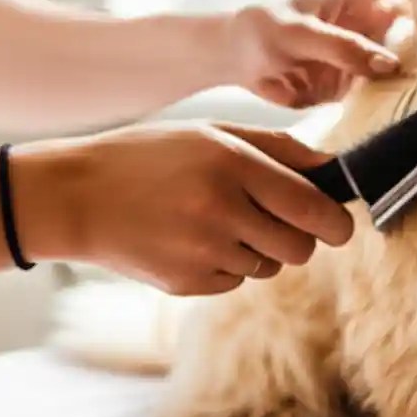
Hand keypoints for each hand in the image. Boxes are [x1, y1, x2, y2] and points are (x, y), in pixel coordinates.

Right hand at [16, 122, 352, 295]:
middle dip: (300, 238)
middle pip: (300, 248)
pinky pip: (235, 281)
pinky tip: (192, 239)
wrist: (77, 196)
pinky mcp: (186, 283)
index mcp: (233, 165)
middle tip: (276, 221)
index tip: (340, 225)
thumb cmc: (151, 157)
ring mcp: (202, 251)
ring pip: (269, 267)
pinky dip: (227, 264)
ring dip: (259, 249)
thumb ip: (278, 149)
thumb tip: (332, 168)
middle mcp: (221, 210)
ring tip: (217, 221)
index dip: (336, 222)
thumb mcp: (211, 133)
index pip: (311, 207)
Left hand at [226, 0, 409, 107]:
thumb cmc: (264, 29)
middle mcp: (365, 24)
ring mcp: (360, 55)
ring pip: (398, 60)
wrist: (235, 60)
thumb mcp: (301, 33)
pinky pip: (378, 91)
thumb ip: (342, 47)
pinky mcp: (351, 85)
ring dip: (415, 72)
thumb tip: (388, 64)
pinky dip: (394, 98)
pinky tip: (416, 105)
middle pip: (408, 27)